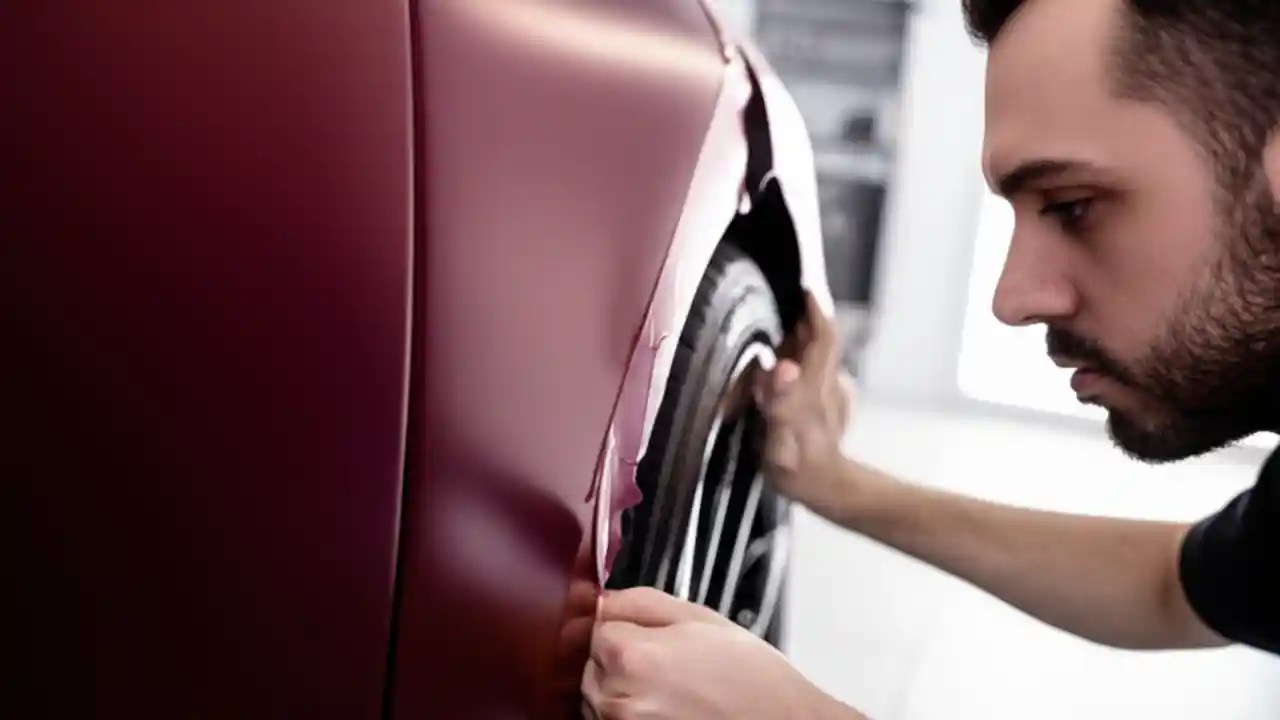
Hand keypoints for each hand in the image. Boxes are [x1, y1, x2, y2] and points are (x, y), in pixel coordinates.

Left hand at [581, 588, 859, 719]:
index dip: (628, 628)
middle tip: (672, 667)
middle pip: (591, 665)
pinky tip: (669, 711)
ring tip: (675, 694)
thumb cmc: (752, 679)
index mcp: (630, 655)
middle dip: (621, 660)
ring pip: (598, 699)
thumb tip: (601, 598)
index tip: (657, 639)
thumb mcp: (700, 618)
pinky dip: (632, 715)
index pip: (597, 627)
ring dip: (623, 692)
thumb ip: (641, 602)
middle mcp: (616, 699)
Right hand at [754, 292, 854, 513]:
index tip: (804, 287)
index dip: (815, 308)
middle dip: (800, 323)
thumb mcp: (781, 438)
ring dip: (796, 344)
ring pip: (815, 356)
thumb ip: (780, 402)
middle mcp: (829, 383)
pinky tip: (779, 374)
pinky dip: (796, 366)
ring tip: (771, 341)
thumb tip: (782, 367)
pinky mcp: (828, 405)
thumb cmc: (797, 468)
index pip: (823, 334)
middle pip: (819, 340)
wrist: (824, 492)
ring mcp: (831, 394)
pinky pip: (811, 374)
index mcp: (816, 384)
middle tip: (776, 310)